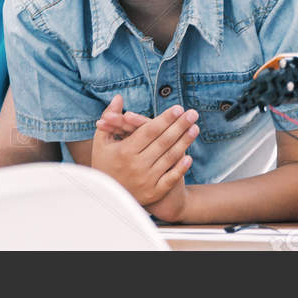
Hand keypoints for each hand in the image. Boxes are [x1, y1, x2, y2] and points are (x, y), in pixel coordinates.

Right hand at [90, 95, 195, 215]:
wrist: (106, 199)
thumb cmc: (104, 165)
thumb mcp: (102, 142)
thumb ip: (110, 118)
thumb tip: (118, 97)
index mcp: (125, 151)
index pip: (150, 131)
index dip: (165, 119)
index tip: (178, 108)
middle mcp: (137, 165)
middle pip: (163, 141)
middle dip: (180, 125)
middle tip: (193, 113)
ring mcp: (146, 180)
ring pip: (169, 157)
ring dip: (184, 142)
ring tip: (195, 128)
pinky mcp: (153, 193)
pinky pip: (170, 179)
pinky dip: (180, 168)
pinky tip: (189, 156)